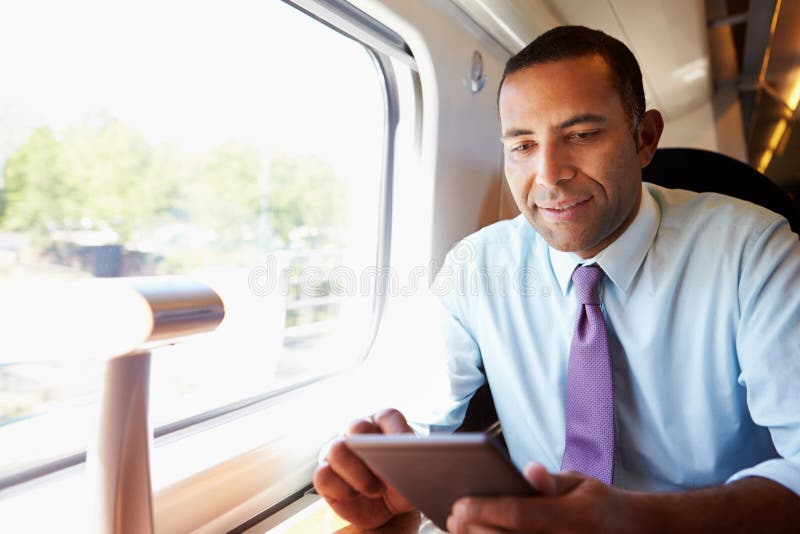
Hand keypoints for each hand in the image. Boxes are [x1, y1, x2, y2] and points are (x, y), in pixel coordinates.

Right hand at [313, 408, 415, 528]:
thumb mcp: (416, 475)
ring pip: (337, 449)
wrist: (386, 509)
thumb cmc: (402, 484)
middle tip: (386, 471)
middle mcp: (357, 433)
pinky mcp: (325, 474)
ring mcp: (338, 451)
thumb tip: (415, 460)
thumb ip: (417, 464)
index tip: (405, 447)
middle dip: (371, 448)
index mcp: (383, 424)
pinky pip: (323, 475)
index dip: (397, 431)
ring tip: (375, 490)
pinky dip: (340, 488)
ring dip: (358, 473)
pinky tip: (353, 495)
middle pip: (357, 426)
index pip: (388, 417)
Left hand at [446, 464, 633, 532]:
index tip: (459, 503)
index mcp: (573, 518)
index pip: (518, 514)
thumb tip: (528, 470)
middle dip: (473, 529)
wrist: (631, 533)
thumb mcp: (581, 483)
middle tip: (453, 517)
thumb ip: (550, 480)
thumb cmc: (598, 504)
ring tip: (460, 529)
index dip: (484, 509)